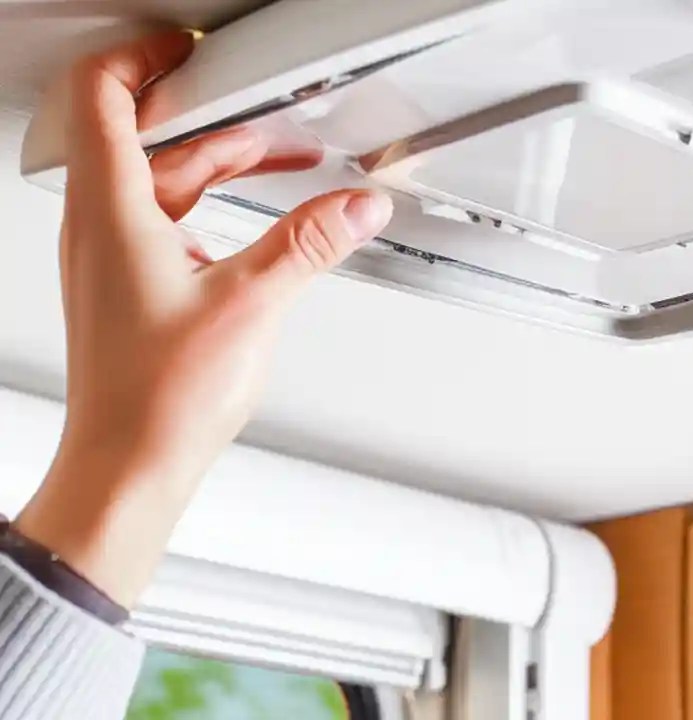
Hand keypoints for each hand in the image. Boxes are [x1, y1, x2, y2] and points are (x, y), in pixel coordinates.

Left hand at [15, 32, 393, 605]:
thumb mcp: (251, 303)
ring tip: (284, 158)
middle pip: (146, 134)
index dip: (143, 57)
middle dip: (212, 113)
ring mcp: (114, 256)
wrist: (130, 464)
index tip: (193, 51)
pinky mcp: (133, 285)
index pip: (102, 95)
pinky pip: (170, 217)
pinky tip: (262, 219)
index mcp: (112, 212)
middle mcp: (101, 226)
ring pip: (164, 178)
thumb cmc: (157, 398)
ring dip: (222, 161)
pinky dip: (216, 202)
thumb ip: (310, 243)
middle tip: (269, 108)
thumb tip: (356, 206)